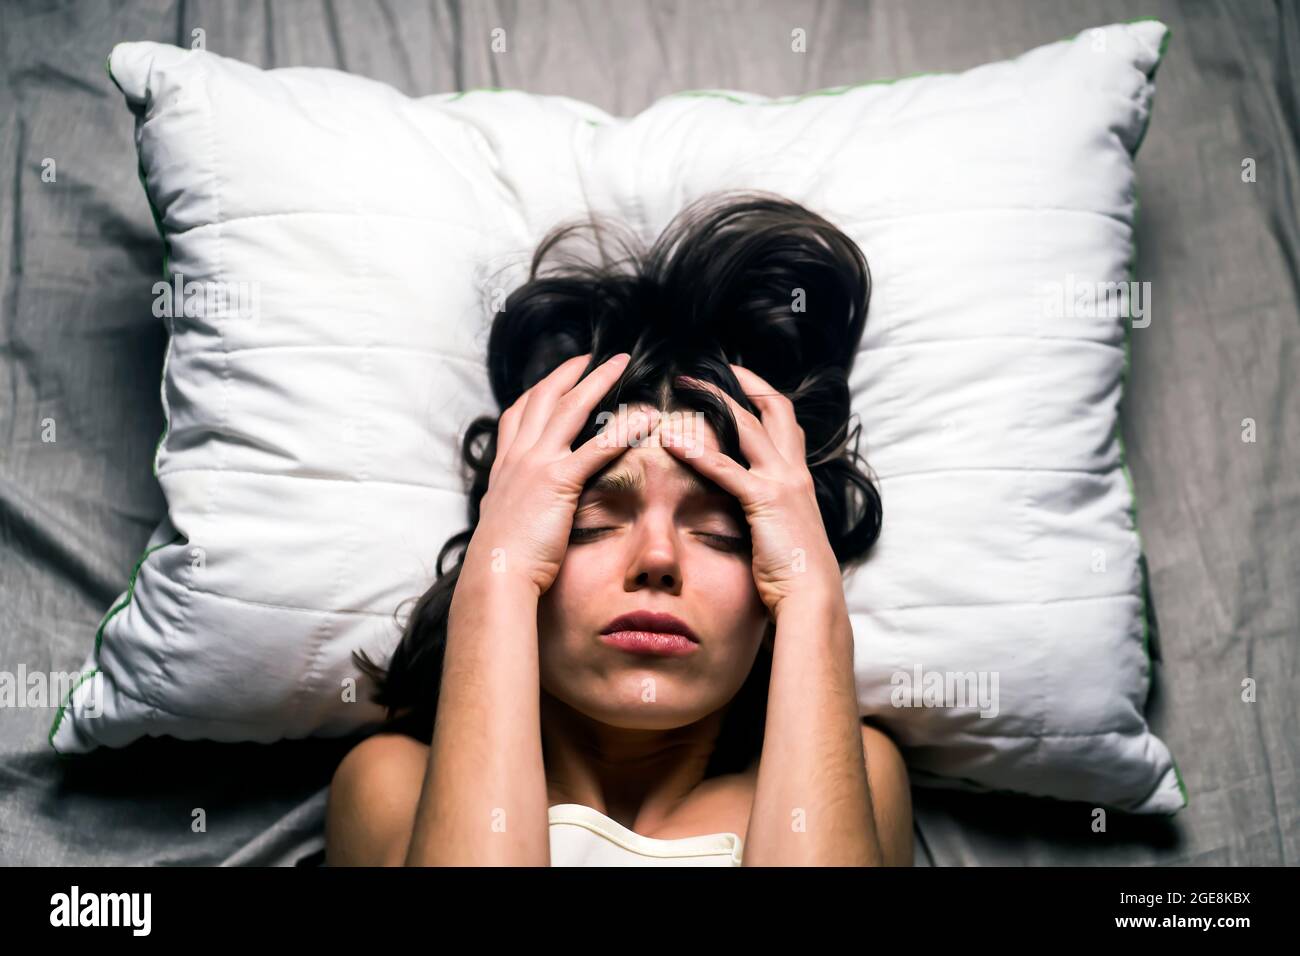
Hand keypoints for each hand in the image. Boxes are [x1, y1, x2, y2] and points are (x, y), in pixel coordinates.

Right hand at [463, 352, 655, 596]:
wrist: (495, 574)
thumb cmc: (500, 560)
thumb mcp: (502, 521)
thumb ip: (513, 505)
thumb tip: (519, 509)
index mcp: (505, 466)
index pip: (518, 414)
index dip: (538, 390)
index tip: (556, 376)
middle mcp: (519, 457)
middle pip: (544, 398)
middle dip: (568, 372)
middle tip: (591, 355)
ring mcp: (537, 465)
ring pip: (569, 409)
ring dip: (597, 381)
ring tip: (620, 364)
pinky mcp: (558, 481)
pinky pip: (596, 448)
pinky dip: (622, 429)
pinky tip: (645, 418)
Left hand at [662, 366, 843, 619]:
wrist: (812, 597)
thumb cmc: (796, 572)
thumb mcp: (785, 530)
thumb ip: (770, 510)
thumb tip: (749, 507)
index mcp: (799, 477)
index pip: (784, 421)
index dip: (762, 395)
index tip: (737, 380)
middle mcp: (794, 472)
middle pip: (775, 408)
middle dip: (743, 383)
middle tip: (707, 372)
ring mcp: (782, 483)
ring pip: (749, 427)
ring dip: (715, 403)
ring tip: (684, 388)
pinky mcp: (765, 502)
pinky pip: (727, 469)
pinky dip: (699, 453)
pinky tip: (672, 443)